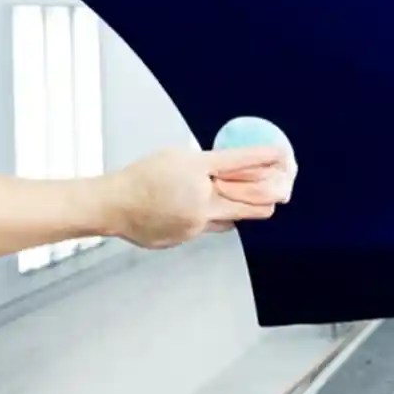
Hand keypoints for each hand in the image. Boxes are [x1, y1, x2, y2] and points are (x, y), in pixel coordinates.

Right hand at [99, 145, 289, 249]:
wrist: (111, 205)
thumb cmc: (141, 176)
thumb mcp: (178, 157)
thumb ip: (208, 163)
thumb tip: (234, 166)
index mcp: (197, 174)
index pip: (240, 163)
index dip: (265, 157)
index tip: (281, 154)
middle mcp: (201, 203)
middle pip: (252, 204)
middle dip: (269, 195)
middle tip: (279, 187)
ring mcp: (195, 226)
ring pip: (232, 219)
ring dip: (237, 208)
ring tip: (230, 196)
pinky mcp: (186, 238)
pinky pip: (208, 228)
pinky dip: (209, 217)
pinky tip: (194, 209)